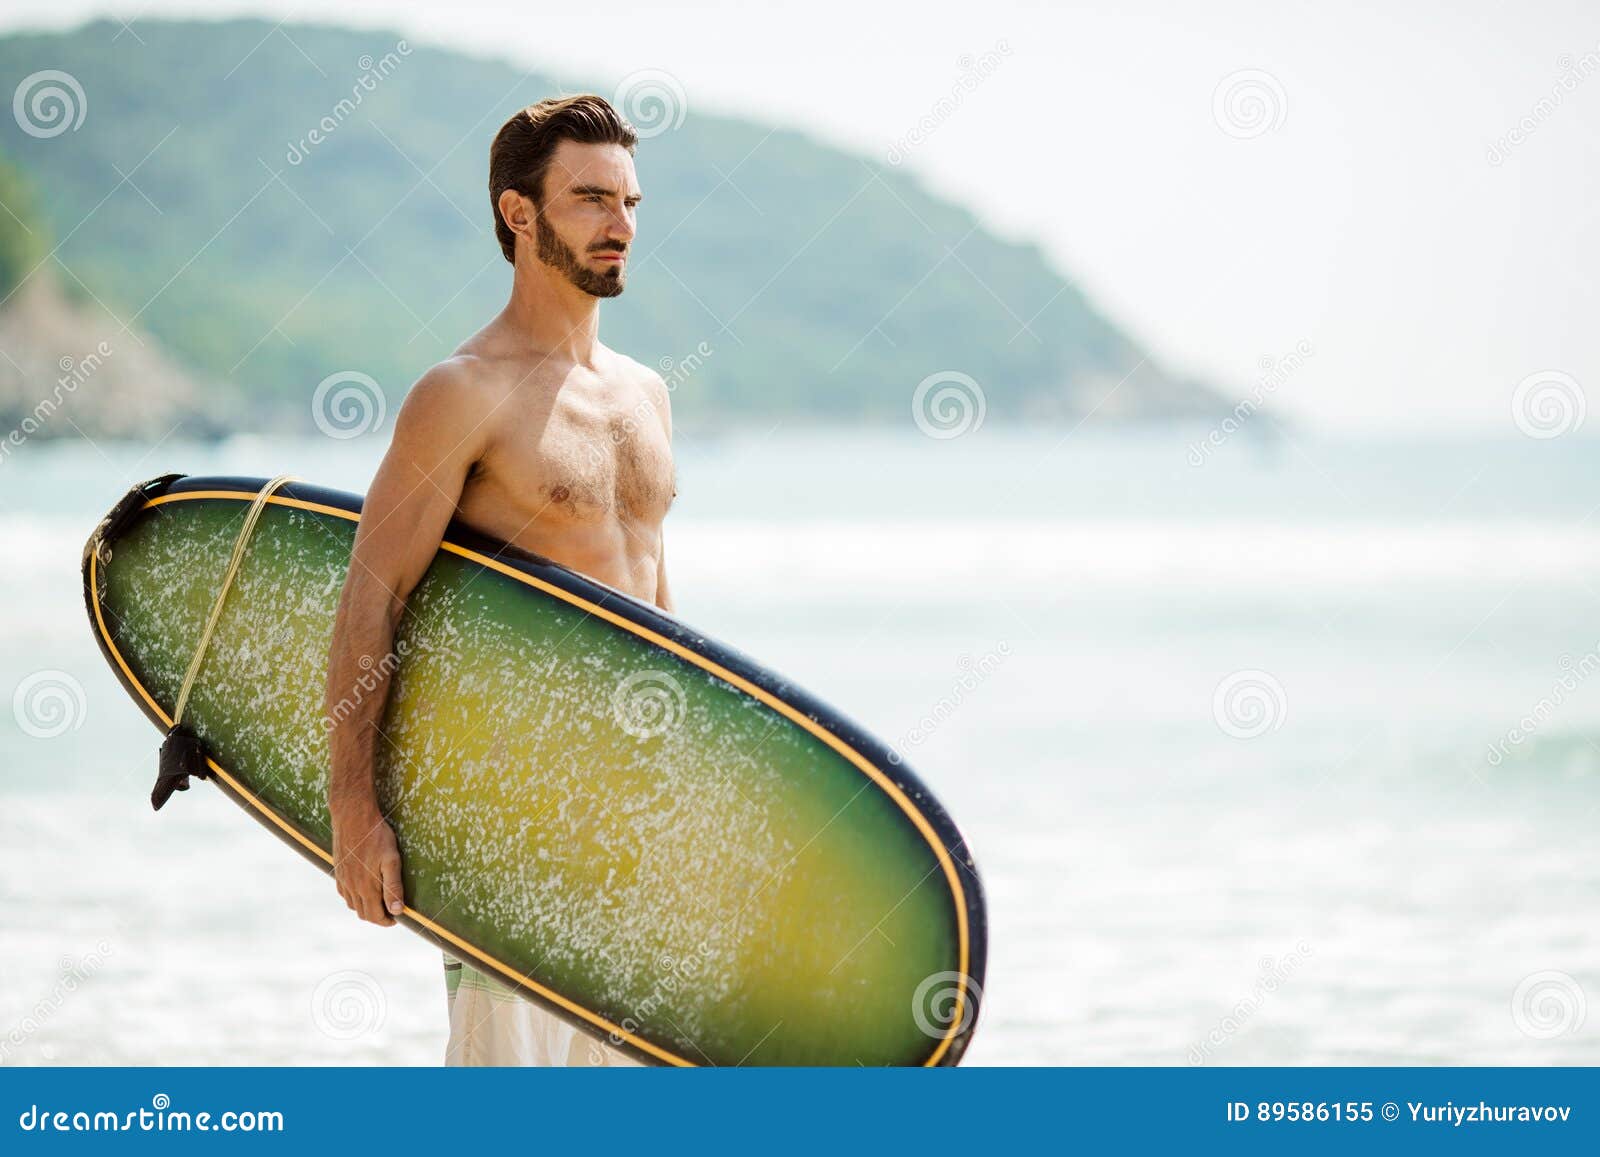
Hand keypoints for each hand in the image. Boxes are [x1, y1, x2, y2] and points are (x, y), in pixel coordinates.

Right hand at [331, 805, 404, 925]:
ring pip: (353, 905)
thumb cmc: (376, 836)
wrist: (352, 817)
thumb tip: (397, 910)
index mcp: (366, 887)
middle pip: (363, 913)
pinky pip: (344, 893)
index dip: (387, 921)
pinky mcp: (338, 871)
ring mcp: (343, 880)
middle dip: (377, 917)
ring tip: (379, 902)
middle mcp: (352, 887)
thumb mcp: (392, 860)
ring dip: (366, 908)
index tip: (396, 919)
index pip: (375, 916)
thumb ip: (393, 886)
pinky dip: (354, 898)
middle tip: (391, 912)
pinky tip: (363, 890)